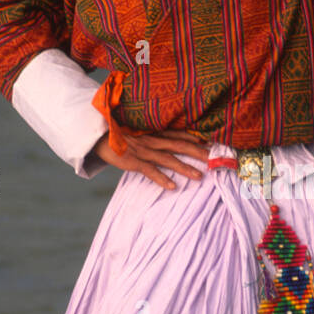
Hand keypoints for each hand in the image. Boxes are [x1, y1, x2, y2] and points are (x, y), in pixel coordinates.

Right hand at [92, 127, 209, 189]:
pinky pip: (150, 171)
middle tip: (215, 159)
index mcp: (155, 130)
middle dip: (198, 153)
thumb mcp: (139, 126)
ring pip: (169, 159)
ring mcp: (143, 150)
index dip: (196, 138)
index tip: (212, 142)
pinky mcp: (133, 161)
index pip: (180, 133)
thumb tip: (168, 136)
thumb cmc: (120, 130)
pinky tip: (172, 187)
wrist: (97, 132)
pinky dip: (161, 179)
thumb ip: (153, 130)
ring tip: (200, 176)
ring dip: (185, 168)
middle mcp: (153, 139)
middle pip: (180, 145)